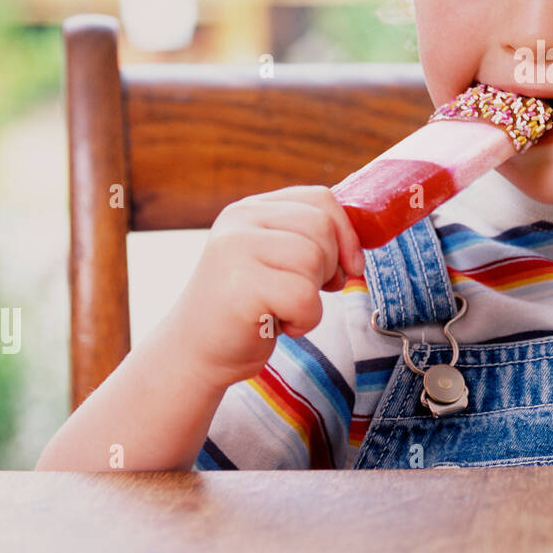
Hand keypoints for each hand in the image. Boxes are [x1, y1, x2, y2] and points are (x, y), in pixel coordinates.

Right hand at [167, 185, 364, 390]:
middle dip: (328, 267)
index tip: (349, 266)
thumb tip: (357, 250)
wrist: (195, 354)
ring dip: (313, 297)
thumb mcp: (276, 262)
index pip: (320, 198)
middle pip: (322, 227)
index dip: (346, 233)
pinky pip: (305, 296)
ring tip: (281, 309)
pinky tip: (277, 325)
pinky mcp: (240, 285)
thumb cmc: (248, 310)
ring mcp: (236, 249)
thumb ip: (307, 241)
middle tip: (300, 293)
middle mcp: (240, 220)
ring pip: (315, 260)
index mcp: (251, 209)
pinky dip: (305, 319)